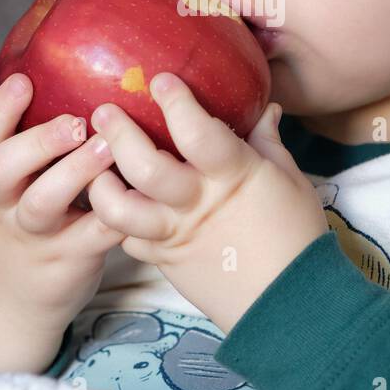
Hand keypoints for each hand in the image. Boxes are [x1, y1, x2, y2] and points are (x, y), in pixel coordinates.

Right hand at [0, 72, 122, 371]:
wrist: (11, 298)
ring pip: (43, 204)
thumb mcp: (15, 182)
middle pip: (1, 169)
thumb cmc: (26, 215)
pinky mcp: (68, 260)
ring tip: (108, 149)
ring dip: (74, 174)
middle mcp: (6, 202)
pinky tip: (139, 191)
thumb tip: (81, 68)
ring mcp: (35, 234)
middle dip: (36, 142)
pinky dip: (114, 213)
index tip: (22, 81)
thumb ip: (36, 139)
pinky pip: (91, 236)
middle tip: (74, 122)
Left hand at [85, 72, 327, 334]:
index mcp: (233, 177)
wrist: (289, 308)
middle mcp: (196, 204)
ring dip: (99, 182)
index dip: (177, 104)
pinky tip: (113, 201)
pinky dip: (116, 220)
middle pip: (145, 166)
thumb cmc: (296, 238)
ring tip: (93, 162)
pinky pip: (127, 239)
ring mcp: (174, 235)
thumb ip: (268, 142)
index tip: (161, 81)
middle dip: (118, 133)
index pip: (198, 132)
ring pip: (120, 210)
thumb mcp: (290, 181)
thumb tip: (264, 109)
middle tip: (103, 111)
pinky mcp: (164, 260)